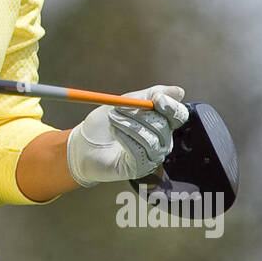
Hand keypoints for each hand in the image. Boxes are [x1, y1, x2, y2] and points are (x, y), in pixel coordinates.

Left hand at [66, 85, 187, 185]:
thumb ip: (149, 95)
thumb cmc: (102, 125)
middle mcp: (161, 140)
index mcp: (160, 121)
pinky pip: (140, 152)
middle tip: (118, 109)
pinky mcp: (141, 168)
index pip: (178, 115)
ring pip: (152, 139)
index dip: (172, 107)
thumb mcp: (125, 102)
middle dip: (139, 115)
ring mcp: (152, 156)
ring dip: (129, 126)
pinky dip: (126, 139)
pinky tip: (115, 133)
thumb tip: (179, 92)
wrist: (82, 146)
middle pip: (164, 126)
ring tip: (112, 120)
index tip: (157, 99)